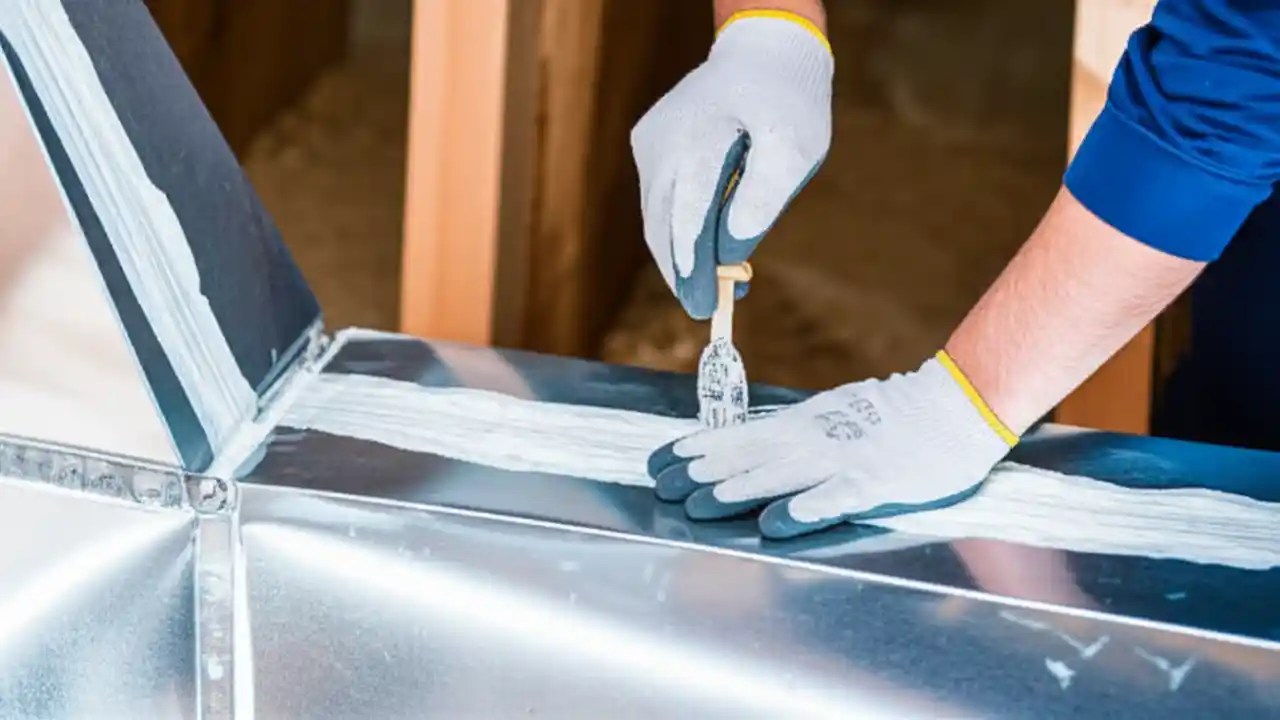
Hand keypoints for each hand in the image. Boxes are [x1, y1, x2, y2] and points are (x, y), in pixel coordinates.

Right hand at [630, 11, 832, 318]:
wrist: (763, 47)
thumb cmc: (787, 98)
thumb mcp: (795, 147)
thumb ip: (764, 198)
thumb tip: (733, 250)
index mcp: (699, 138)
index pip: (686, 214)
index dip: (691, 265)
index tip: (702, 303)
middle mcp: (663, 142)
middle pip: (662, 222)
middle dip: (681, 270)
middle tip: (702, 308)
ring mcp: (651, 143)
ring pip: (657, 214)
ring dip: (679, 253)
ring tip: (707, 288)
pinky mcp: (650, 145)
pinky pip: (661, 197)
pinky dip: (678, 226)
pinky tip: (703, 250)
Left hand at [648, 352, 1016, 537]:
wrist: (954, 407)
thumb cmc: (892, 415)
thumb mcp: (832, 415)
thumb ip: (792, 432)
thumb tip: (745, 445)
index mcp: (804, 423)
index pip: (740, 435)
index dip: (698, 448)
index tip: (659, 459)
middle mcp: (815, 438)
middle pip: (749, 456)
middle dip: (702, 472)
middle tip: (662, 486)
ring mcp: (843, 460)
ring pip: (780, 476)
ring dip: (737, 490)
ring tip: (699, 503)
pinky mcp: (875, 483)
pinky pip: (834, 498)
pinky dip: (804, 510)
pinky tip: (776, 524)